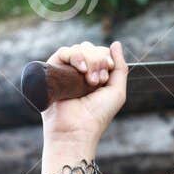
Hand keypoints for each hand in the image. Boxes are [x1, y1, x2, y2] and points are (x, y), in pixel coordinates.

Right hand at [42, 40, 126, 155]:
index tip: (105, 77)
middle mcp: (80, 71)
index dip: (106, 60)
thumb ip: (120, 67)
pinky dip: (75, 56)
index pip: (101, 52)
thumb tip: (116, 43)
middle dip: (98, 61)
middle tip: (97, 82)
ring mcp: (66, 70)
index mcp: (94, 75)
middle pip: (91, 48)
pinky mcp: (53, 71)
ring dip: (90, 61)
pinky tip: (80, 69)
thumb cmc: (97, 115)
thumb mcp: (117, 92)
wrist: (76, 129)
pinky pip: (64, 52)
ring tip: (89, 81)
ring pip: (80, 48)